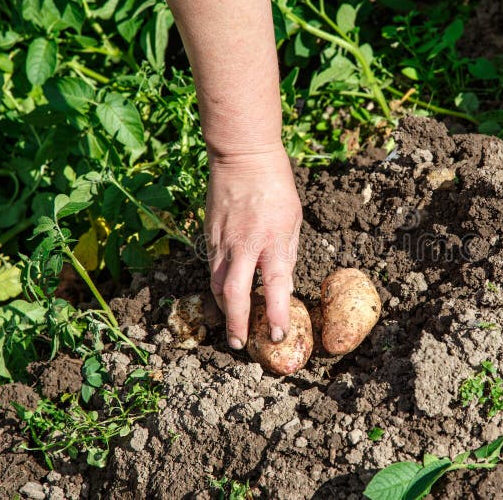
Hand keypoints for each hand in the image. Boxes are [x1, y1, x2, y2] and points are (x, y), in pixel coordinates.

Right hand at [205, 147, 301, 349]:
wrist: (243, 157)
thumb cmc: (276, 187)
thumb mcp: (293, 220)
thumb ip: (287, 254)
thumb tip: (282, 285)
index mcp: (273, 240)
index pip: (275, 287)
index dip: (276, 315)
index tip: (277, 336)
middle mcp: (245, 245)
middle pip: (235, 294)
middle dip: (237, 324)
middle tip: (240, 344)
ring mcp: (222, 241)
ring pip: (217, 284)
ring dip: (225, 310)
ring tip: (232, 327)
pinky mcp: (208, 235)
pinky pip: (211, 268)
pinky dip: (217, 287)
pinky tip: (223, 297)